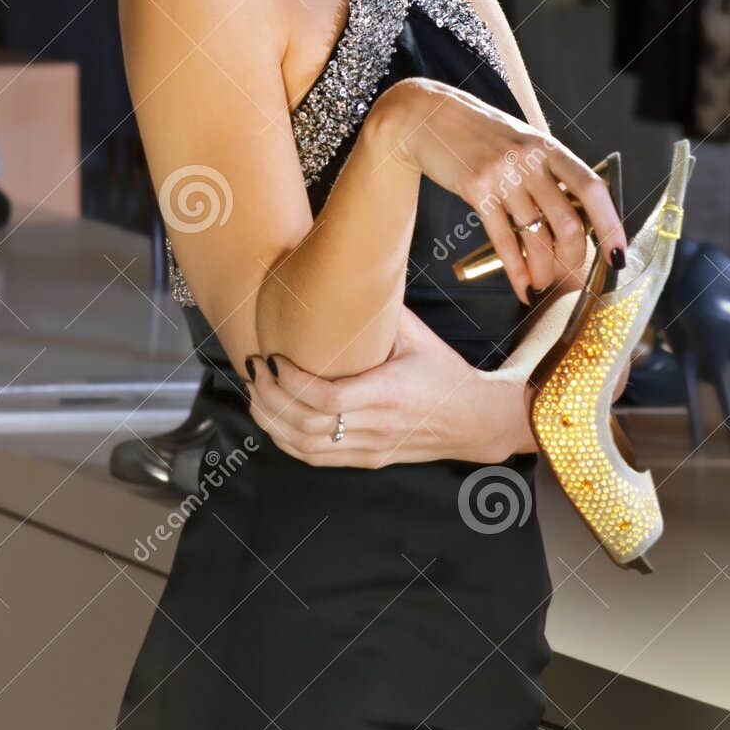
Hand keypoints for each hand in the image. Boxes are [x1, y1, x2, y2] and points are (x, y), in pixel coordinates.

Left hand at [244, 305, 532, 467]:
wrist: (475, 419)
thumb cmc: (443, 370)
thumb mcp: (418, 336)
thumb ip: (383, 311)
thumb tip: (350, 269)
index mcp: (388, 393)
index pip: (327, 399)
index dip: (290, 382)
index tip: (273, 357)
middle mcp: (377, 426)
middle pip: (307, 425)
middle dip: (270, 398)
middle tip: (253, 370)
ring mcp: (371, 448)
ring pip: (306, 448)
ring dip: (272, 422)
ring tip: (255, 393)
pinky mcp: (368, 460)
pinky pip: (317, 459)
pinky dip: (287, 441)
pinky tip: (272, 419)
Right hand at [372, 78, 626, 303]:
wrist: (429, 117)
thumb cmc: (480, 133)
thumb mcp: (522, 142)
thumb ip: (548, 172)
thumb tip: (574, 219)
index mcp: (548, 147)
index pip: (592, 189)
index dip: (610, 225)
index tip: (619, 254)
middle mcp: (529, 160)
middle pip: (567, 222)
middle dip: (572, 257)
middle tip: (567, 272)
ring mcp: (502, 175)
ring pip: (535, 237)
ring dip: (543, 269)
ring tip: (542, 282)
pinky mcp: (476, 190)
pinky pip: (502, 241)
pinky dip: (516, 271)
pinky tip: (521, 287)